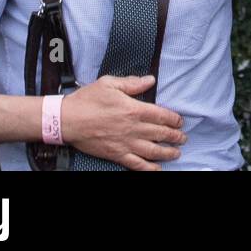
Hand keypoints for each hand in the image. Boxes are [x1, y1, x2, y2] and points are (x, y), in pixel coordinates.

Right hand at [61, 75, 187, 170]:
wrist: (66, 120)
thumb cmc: (87, 99)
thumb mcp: (110, 83)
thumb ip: (132, 83)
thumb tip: (151, 80)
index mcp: (134, 109)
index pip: (162, 115)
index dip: (174, 120)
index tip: (181, 122)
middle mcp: (133, 128)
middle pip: (161, 134)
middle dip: (175, 136)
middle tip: (183, 138)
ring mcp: (125, 143)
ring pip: (152, 151)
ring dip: (167, 153)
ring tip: (177, 153)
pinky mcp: (115, 155)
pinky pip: (136, 164)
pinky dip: (148, 169)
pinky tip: (157, 170)